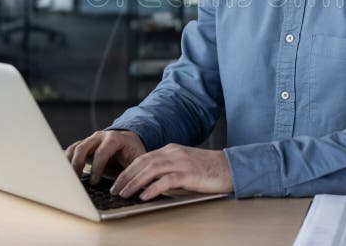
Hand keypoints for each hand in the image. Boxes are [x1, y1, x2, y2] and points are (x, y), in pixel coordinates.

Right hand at [65, 130, 145, 184]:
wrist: (130, 141)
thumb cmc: (134, 152)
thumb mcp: (138, 159)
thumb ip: (134, 170)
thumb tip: (131, 186)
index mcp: (115, 138)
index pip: (102, 152)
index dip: (97, 167)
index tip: (94, 182)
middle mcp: (101, 136)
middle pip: (84, 147)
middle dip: (78, 165)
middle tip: (76, 181)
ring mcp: (91, 139)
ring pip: (75, 148)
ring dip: (70, 163)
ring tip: (69, 179)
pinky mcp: (85, 144)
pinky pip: (72, 149)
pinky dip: (67, 160)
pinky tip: (66, 172)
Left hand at [111, 143, 232, 200]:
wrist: (230, 167)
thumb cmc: (208, 169)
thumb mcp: (184, 164)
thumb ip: (168, 169)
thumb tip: (148, 183)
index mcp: (171, 149)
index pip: (143, 158)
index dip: (128, 169)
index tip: (117, 181)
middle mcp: (173, 153)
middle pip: (143, 162)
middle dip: (126, 176)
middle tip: (115, 189)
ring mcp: (181, 162)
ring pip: (151, 170)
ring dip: (135, 182)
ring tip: (124, 194)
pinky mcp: (190, 174)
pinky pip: (167, 180)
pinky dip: (153, 188)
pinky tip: (144, 196)